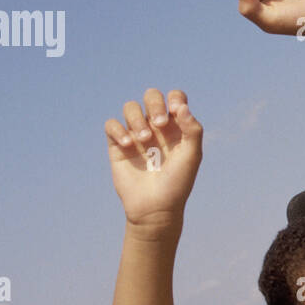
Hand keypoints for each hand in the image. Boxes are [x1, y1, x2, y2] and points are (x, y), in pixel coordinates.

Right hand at [105, 89, 201, 232]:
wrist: (155, 207)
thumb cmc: (178, 182)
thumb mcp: (192, 156)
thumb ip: (192, 129)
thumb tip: (181, 107)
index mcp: (176, 127)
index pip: (174, 98)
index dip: (174, 97)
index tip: (175, 111)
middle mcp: (156, 127)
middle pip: (151, 96)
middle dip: (154, 103)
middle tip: (160, 124)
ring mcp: (136, 135)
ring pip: (130, 108)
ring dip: (137, 118)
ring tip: (144, 140)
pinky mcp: (117, 145)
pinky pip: (111, 125)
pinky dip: (118, 129)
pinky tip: (128, 144)